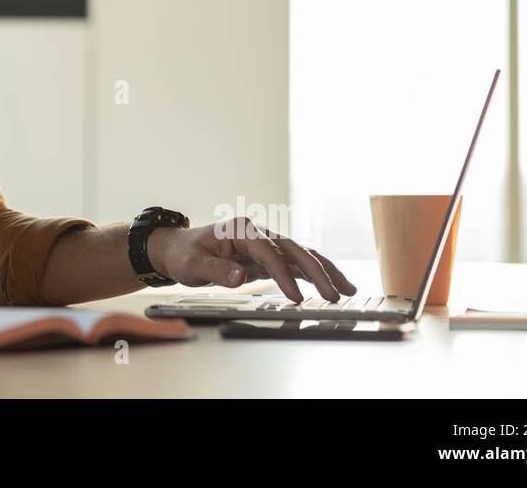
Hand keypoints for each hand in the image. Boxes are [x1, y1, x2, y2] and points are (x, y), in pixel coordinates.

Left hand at [147, 216, 355, 302]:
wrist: (178, 249)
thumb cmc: (184, 255)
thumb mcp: (192, 265)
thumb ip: (216, 271)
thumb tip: (241, 277)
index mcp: (241, 229)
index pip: (269, 252)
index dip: (283, 274)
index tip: (296, 297)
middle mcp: (258, 232)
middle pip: (294, 249)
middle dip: (318, 271)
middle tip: (336, 295)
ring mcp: (265, 243)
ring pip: (301, 254)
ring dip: (325, 271)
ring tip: (348, 290)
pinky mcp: (267, 256)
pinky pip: (295, 264)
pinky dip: (313, 274)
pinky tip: (330, 286)